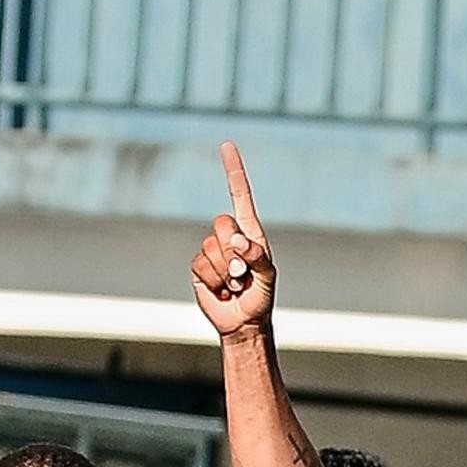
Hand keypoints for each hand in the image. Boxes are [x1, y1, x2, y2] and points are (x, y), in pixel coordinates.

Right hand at [191, 142, 277, 338]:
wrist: (242, 321)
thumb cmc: (260, 297)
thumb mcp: (268, 276)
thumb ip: (257, 256)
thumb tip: (238, 240)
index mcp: (250, 232)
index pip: (240, 194)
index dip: (233, 170)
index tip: (226, 145)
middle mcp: (229, 237)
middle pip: (221, 224)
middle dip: (233, 250)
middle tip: (244, 273)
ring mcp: (212, 251)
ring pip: (210, 247)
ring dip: (225, 270)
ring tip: (235, 284)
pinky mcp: (199, 267)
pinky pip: (200, 264)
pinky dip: (213, 279)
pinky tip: (222, 289)